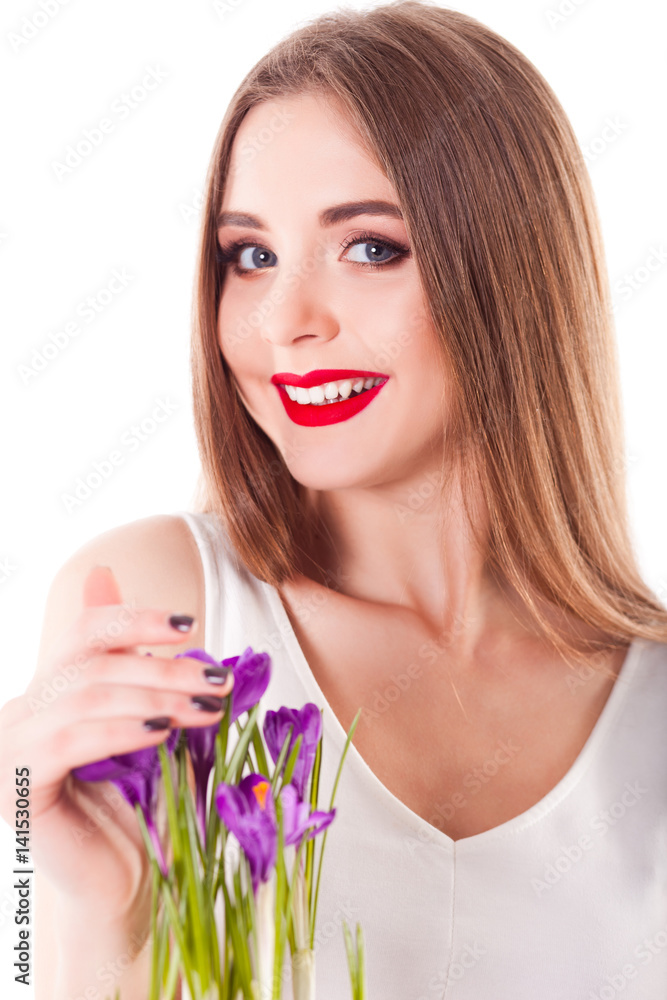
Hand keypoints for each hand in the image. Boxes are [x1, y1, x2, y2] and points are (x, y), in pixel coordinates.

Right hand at [0, 565, 232, 926]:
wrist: (127, 881)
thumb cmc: (143, 801)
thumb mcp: (155, 722)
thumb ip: (153, 674)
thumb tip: (182, 622)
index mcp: (52, 687)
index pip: (86, 630)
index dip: (137, 618)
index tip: (190, 624)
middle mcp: (23, 710)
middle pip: (92, 661)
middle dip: (165, 668)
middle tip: (218, 682)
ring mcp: (12, 746)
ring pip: (86, 695)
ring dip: (156, 697)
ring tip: (204, 710)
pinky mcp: (16, 785)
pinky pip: (71, 741)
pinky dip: (122, 730)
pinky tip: (163, 732)